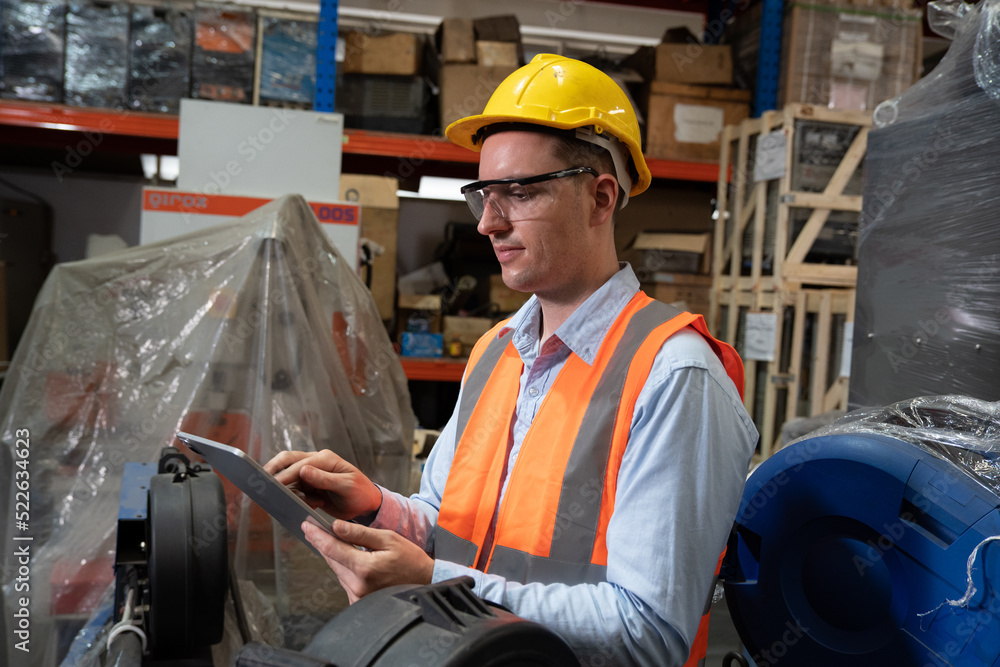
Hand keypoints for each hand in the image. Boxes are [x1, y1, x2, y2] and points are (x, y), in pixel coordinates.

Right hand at [264, 449, 381, 520]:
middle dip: (273, 470)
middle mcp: (316, 462)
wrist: (366, 504)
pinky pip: (294, 489)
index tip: (273, 487)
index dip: (284, 476)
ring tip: (312, 503)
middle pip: (287, 461)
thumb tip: (303, 470)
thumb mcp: (347, 486)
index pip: (299, 464)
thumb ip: (325, 479)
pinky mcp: (309, 484)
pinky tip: (314, 504)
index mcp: (325, 458)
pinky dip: (298, 498)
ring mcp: (312, 473)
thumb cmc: (360, 493)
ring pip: (288, 477)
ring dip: (292, 492)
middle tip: (261, 484)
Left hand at [302, 520, 433, 603]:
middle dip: (323, 543)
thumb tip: (336, 527)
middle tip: (314, 528)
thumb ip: (360, 533)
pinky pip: (344, 580)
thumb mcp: (388, 539)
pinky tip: (349, 558)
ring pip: (337, 570)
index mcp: (365, 568)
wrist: (424, 583)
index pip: (332, 549)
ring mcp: (357, 596)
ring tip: (333, 540)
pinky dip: (344, 568)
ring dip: (334, 555)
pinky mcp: (358, 601)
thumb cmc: (410, 560)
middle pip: (332, 560)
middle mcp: (358, 585)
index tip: (306, 526)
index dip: (317, 536)